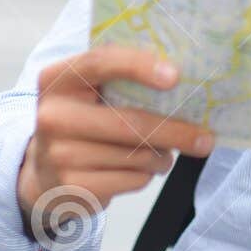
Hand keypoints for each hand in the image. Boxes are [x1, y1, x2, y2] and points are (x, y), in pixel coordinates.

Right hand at [17, 47, 213, 242]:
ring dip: (163, 156)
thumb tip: (185, 80)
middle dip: (177, 131)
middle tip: (206, 138)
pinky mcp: (72, 188)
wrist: (43, 175)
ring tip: (164, 153)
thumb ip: (122, 80)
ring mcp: (58, 155)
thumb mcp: (89, 95)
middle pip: (130, 121)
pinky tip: (139, 169)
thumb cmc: (83, 123)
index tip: (176, 76)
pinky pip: (131, 179)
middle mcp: (52, 116)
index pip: (100, 62)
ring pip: (137, 155)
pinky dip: (146, 175)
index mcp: (57, 80)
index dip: (139, 66)